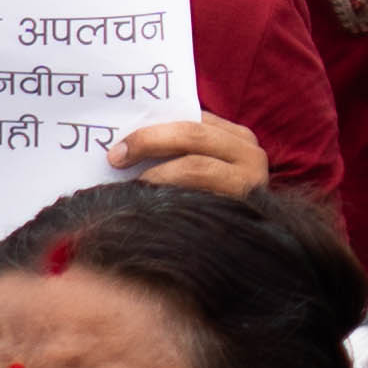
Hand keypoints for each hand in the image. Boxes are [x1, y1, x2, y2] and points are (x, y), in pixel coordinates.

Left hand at [116, 113, 268, 198]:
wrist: (247, 249)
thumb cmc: (212, 202)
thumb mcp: (203, 167)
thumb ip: (179, 151)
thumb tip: (128, 144)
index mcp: (238, 137)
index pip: (192, 118)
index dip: (152, 125)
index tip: (119, 139)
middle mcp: (251, 155)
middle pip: (192, 135)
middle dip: (148, 142)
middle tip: (116, 157)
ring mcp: (251, 183)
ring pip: (195, 167)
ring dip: (157, 174)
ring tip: (133, 185)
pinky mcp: (243, 210)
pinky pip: (199, 200)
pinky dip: (171, 199)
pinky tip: (150, 207)